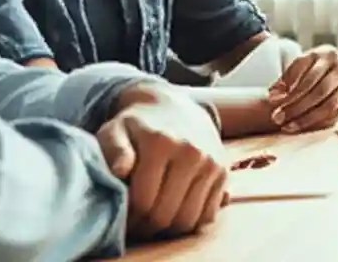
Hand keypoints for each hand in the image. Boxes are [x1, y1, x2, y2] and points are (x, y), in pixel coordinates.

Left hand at [98, 83, 227, 239]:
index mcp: (161, 143)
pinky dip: (190, 222)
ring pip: (187, 220)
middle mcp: (191, 153)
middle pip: (165, 215)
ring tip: (153, 219)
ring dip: (168, 229)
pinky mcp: (224, 172)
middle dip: (146, 227)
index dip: (128, 218)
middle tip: (136, 224)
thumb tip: (120, 171)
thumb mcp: (115, 130)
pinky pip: (207, 215)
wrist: (178, 109)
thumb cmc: (139, 127)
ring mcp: (211, 163)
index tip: (121, 217)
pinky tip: (174, 211)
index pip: (142, 201)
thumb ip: (113, 149)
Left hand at [265, 45, 337, 133]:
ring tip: (288, 126)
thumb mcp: (302, 66)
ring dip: (306, 119)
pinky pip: (335, 115)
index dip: (288, 84)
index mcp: (326, 54)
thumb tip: (274, 96)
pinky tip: (302, 127)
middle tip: (278, 118)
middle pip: (318, 90)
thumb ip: (287, 79)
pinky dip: (317, 124)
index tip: (272, 100)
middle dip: (296, 107)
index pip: (305, 68)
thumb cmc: (316, 69)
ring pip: (328, 106)